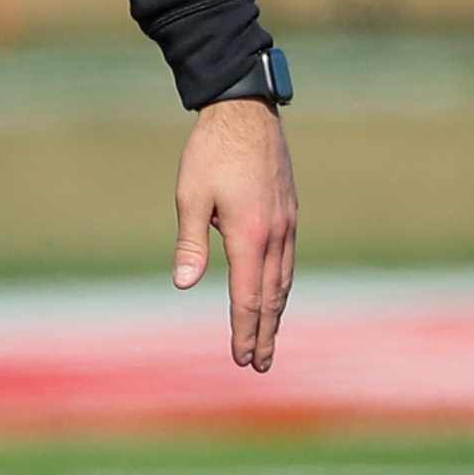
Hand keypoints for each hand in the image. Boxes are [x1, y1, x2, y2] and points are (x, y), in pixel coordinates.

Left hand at [174, 98, 295, 372]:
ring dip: (277, 313)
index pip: (248, 297)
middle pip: (272, 296)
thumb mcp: (190, 196)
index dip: (245, 330)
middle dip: (265, 333)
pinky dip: (283, 286)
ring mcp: (287, 223)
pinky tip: (276, 293)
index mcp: (249, 234)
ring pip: (285, 280)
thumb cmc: (211, 151)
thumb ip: (191, 243)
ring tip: (269, 338)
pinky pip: (289, 260)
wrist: (245, 110)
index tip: (242, 358)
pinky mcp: (290, 212)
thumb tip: (183, 285)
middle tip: (260, 364)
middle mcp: (275, 234)